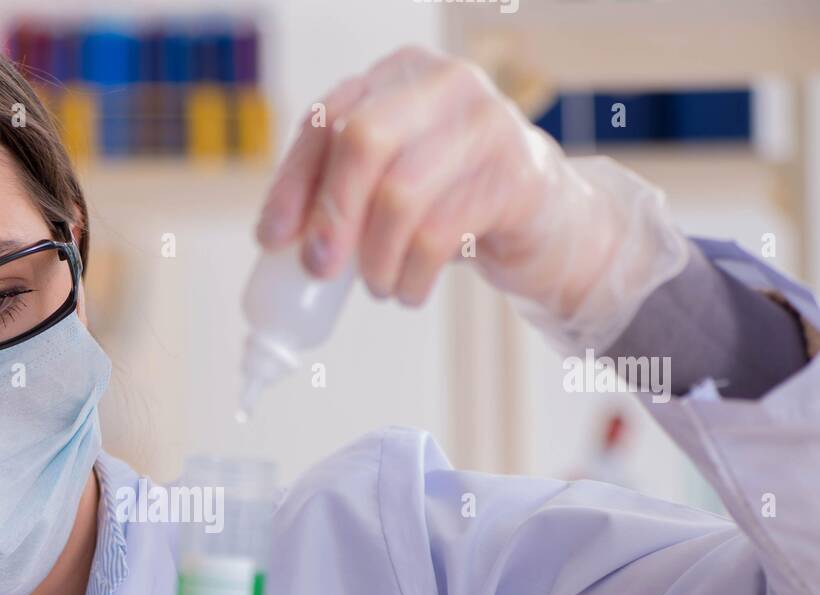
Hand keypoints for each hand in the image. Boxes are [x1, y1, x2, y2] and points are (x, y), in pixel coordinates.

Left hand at [256, 46, 686, 346]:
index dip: (293, 183)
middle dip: (331, 215)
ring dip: (375, 258)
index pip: (327, 118)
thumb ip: (340, 193)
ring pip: (400, 194)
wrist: (549, 220)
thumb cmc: (453, 201)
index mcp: (398, 77)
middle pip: (362, 140)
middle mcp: (443, 85)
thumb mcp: (391, 183)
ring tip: (378, 285)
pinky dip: (412, 276)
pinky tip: (409, 291)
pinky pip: (440, 234)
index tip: (272, 239)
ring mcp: (485, 124)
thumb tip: (277, 239)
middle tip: (321, 269)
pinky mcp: (516, 174)